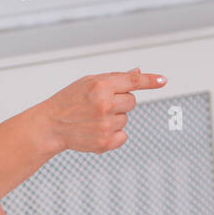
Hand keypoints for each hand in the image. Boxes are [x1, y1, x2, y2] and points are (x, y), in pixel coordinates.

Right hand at [38, 68, 166, 153]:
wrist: (50, 125)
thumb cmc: (68, 101)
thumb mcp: (87, 82)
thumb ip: (114, 78)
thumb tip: (138, 72)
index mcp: (100, 85)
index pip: (133, 81)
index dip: (150, 80)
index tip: (163, 80)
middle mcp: (105, 104)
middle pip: (132, 101)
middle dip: (120, 102)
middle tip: (100, 105)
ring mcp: (105, 124)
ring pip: (126, 119)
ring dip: (115, 118)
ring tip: (93, 118)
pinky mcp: (105, 142)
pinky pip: (123, 135)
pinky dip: (114, 134)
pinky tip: (96, 130)